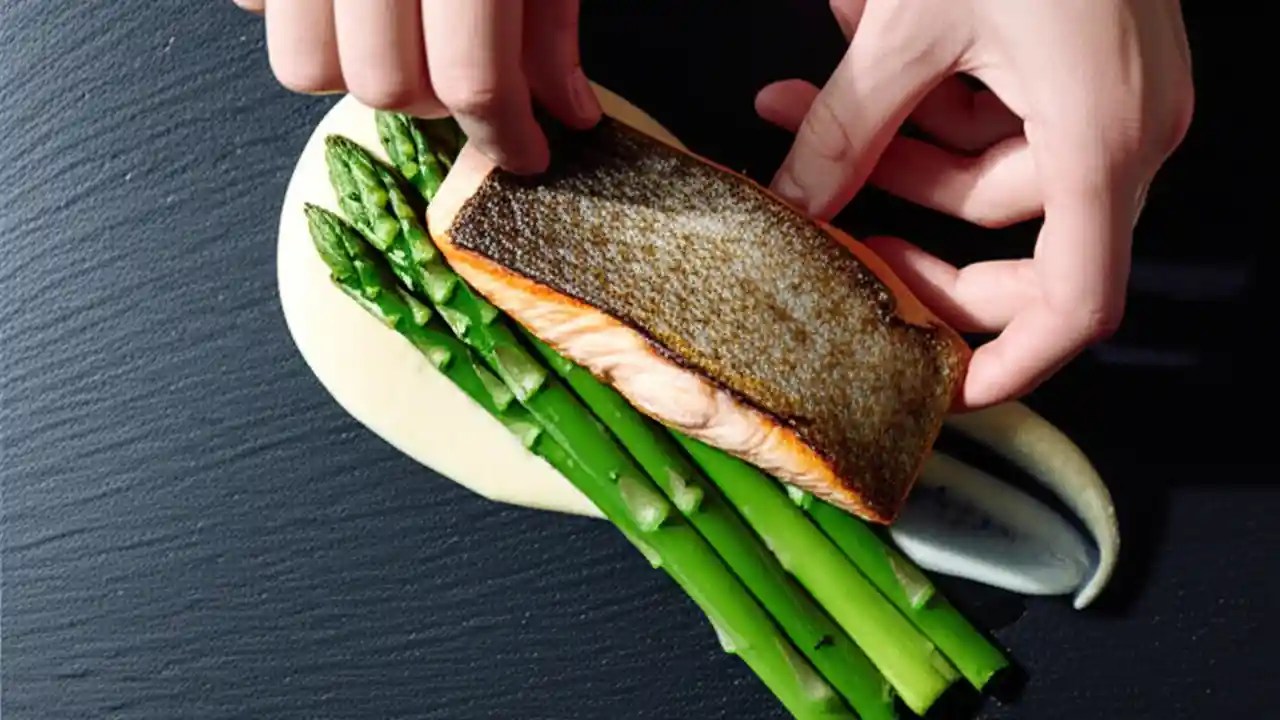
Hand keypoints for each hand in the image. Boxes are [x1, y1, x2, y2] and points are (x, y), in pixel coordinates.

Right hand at [232, 0, 599, 173]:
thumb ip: (549, 29)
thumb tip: (567, 113)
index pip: (473, 81)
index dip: (507, 135)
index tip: (527, 153)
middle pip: (387, 87)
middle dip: (438, 106)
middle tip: (472, 83)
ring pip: (306, 67)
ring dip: (358, 73)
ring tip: (402, 40)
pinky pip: (255, 9)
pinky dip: (300, 16)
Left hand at [756, 0, 1193, 410]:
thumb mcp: (909, 30)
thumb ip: (843, 128)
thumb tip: (787, 204)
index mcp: (1100, 143)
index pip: (1074, 306)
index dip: (1011, 364)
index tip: (939, 390)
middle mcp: (1122, 134)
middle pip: (1018, 244)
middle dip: (911, 232)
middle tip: (828, 235)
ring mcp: (1110, 99)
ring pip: (993, 173)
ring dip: (892, 146)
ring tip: (793, 94)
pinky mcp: (1085, 67)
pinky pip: (1004, 118)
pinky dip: (927, 100)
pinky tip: (854, 45)